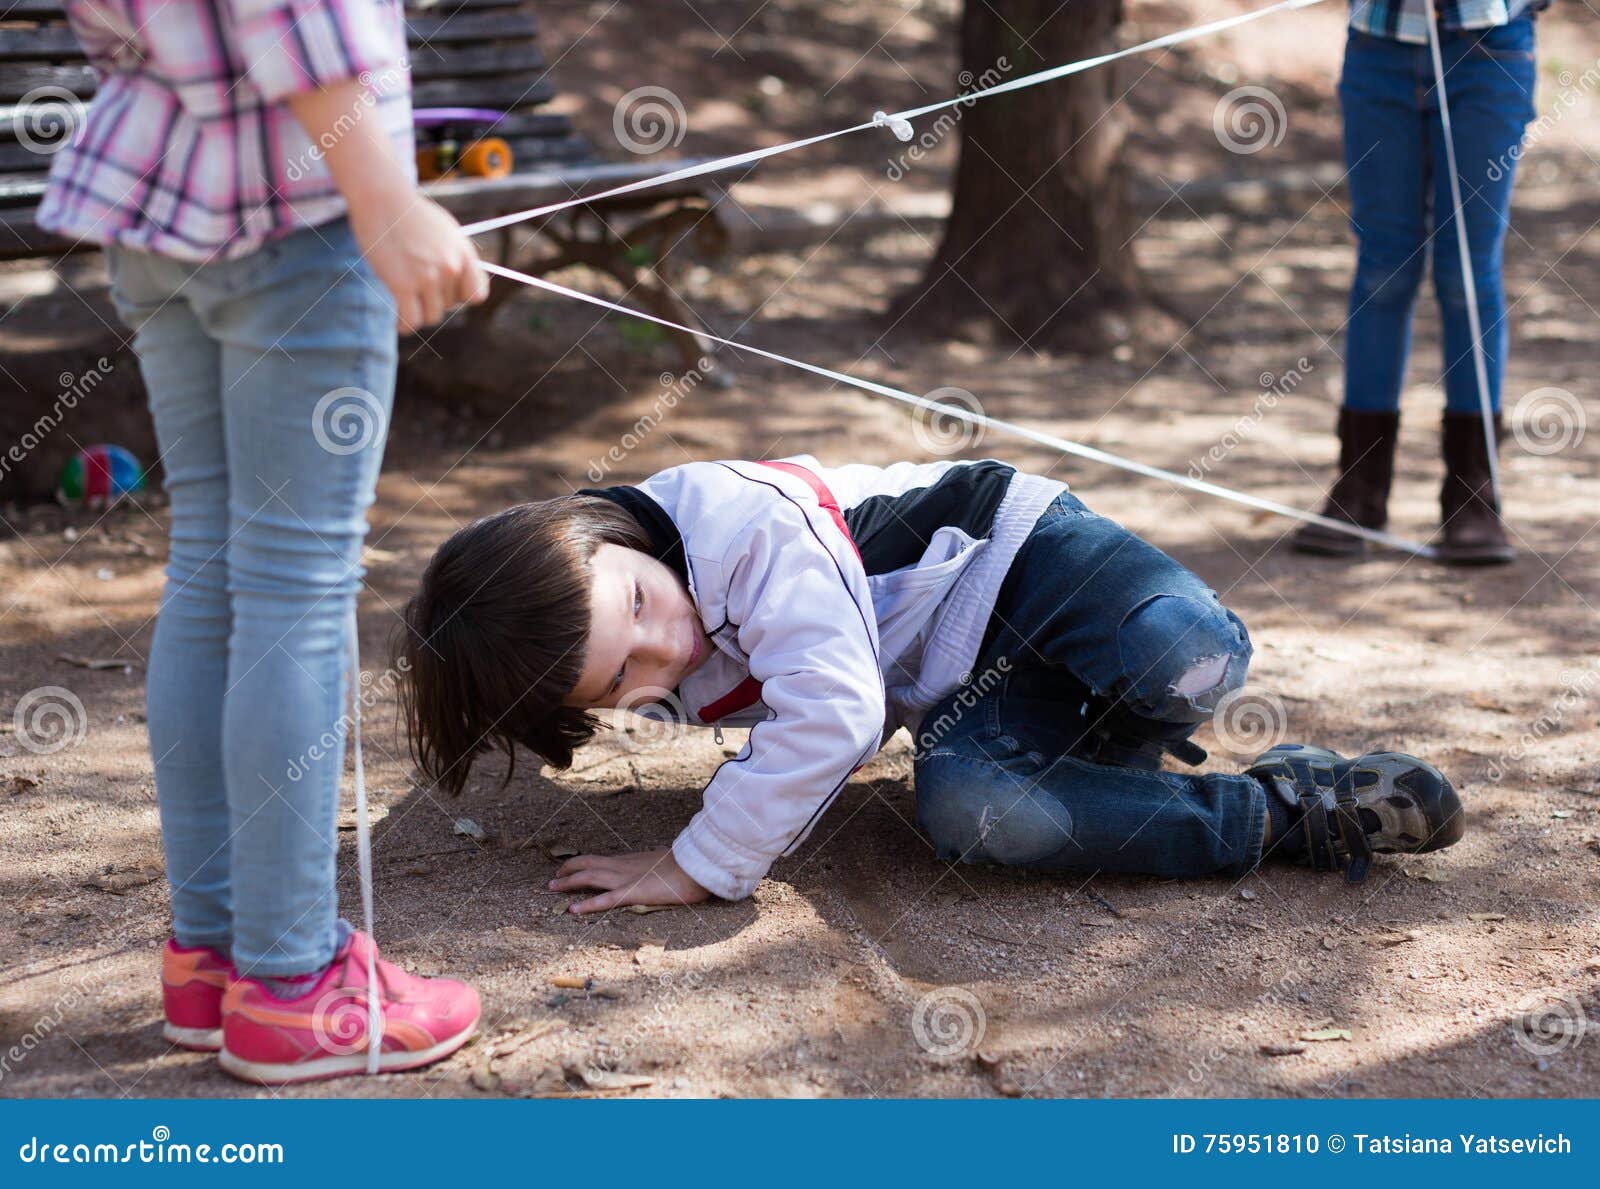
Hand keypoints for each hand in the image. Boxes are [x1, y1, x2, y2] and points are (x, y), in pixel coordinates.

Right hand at [347, 192, 488, 334]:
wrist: (381, 198)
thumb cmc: (409, 214)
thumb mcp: (445, 231)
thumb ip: (454, 256)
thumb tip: (458, 281)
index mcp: (464, 254)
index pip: (477, 295)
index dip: (461, 298)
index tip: (447, 294)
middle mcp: (450, 267)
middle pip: (449, 306)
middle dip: (433, 300)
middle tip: (414, 286)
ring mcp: (428, 277)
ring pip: (431, 316)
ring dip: (418, 313)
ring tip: (405, 304)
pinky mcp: (403, 284)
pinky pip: (411, 320)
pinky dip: (404, 326)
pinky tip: (398, 324)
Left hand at [548, 848, 709, 913]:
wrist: (697, 865)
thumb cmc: (687, 866)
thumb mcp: (665, 864)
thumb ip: (654, 867)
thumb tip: (657, 869)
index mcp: (630, 861)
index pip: (599, 859)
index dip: (581, 863)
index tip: (569, 868)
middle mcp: (623, 866)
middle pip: (586, 864)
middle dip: (567, 870)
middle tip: (553, 879)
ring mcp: (625, 879)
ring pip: (588, 877)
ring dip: (568, 882)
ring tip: (552, 888)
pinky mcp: (632, 893)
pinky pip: (604, 899)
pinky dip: (587, 905)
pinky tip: (572, 910)